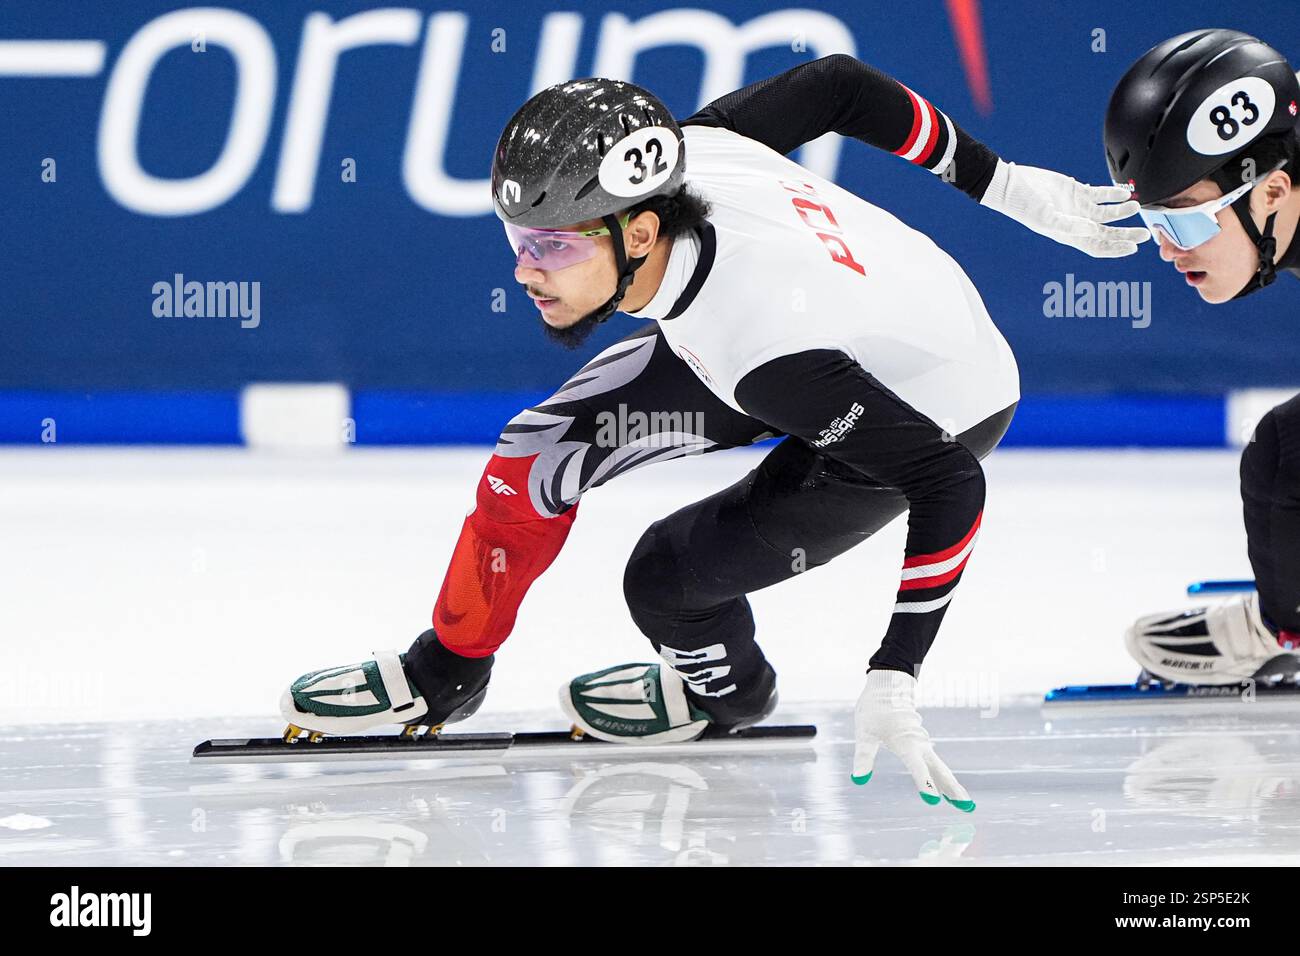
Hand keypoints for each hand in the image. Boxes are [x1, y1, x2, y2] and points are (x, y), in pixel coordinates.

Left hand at [852, 668, 973, 810]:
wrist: (889, 686)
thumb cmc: (875, 709)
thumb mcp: (864, 733)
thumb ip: (863, 757)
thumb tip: (857, 780)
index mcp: (906, 743)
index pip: (917, 768)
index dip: (925, 785)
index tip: (933, 802)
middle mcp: (919, 745)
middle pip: (941, 771)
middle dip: (954, 790)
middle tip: (968, 808)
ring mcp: (923, 743)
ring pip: (941, 768)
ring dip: (952, 785)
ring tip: (963, 803)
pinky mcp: (921, 742)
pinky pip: (935, 763)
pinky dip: (943, 777)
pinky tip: (946, 789)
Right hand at [979, 158, 1149, 257]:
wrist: (1013, 184)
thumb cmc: (1024, 206)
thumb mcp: (1045, 218)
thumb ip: (1070, 224)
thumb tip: (1093, 228)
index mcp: (1069, 235)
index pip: (1097, 247)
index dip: (1115, 250)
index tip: (1132, 248)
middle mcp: (1076, 223)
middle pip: (1107, 232)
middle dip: (1126, 233)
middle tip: (1144, 233)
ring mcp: (1077, 207)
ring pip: (1107, 213)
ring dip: (1122, 212)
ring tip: (1135, 207)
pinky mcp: (1076, 190)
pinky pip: (1100, 194)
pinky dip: (1113, 194)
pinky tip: (1125, 194)